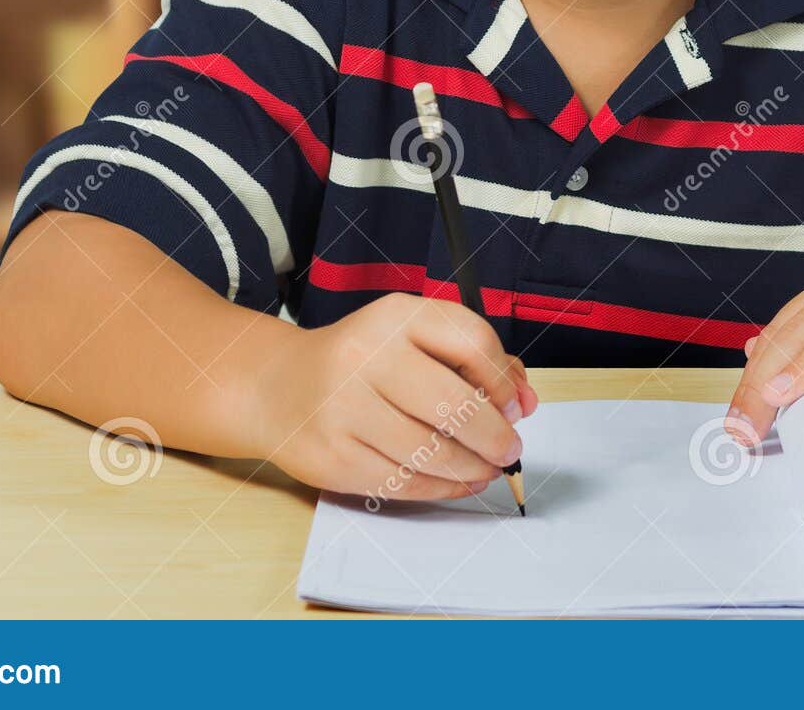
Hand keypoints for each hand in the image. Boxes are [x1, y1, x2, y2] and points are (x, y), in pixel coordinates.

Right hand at [253, 293, 537, 501]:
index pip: (471, 340)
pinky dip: (441, 488)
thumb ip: (474, 360)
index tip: (515, 405)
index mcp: (396, 316)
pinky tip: (457, 482)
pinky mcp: (334, 456)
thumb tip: (524, 401)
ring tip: (486, 469)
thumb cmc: (362, 361)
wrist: (278, 386)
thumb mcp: (412, 337)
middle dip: (494, 434)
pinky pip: (402, 482)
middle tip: (509, 448)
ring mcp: (346, 408)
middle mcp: (367, 355)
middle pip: (454, 403)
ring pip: (431, 451)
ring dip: (472, 467)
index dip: (504, 379)